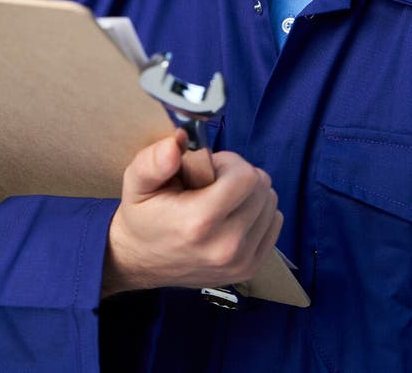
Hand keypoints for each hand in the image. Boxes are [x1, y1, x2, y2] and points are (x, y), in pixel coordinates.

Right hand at [101, 130, 282, 296]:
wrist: (141, 262)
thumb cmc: (143, 216)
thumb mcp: (137, 183)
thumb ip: (153, 161)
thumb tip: (176, 143)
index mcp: (199, 223)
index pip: (246, 177)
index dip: (229, 163)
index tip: (210, 169)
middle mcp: (225, 246)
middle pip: (262, 188)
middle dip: (239, 176)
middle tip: (213, 184)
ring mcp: (240, 261)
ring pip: (270, 203)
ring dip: (250, 194)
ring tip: (222, 200)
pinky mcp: (250, 269)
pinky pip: (274, 222)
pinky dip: (258, 212)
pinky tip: (233, 215)